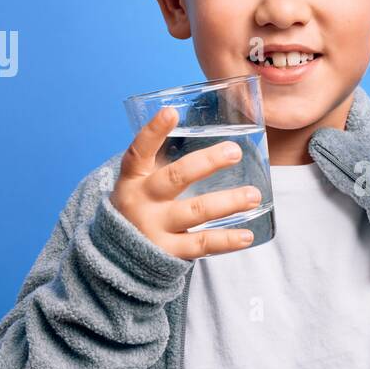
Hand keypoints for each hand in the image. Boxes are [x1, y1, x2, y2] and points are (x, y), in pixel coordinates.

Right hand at [109, 107, 261, 259]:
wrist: (116, 255)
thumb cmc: (140, 207)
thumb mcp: (142, 183)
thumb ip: (168, 164)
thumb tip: (216, 143)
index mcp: (133, 178)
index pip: (139, 151)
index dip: (153, 131)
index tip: (171, 112)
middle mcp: (141, 201)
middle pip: (175, 178)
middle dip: (207, 163)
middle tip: (235, 151)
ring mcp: (153, 228)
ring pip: (195, 211)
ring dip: (228, 202)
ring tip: (253, 195)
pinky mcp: (167, 252)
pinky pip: (202, 243)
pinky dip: (227, 240)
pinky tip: (247, 235)